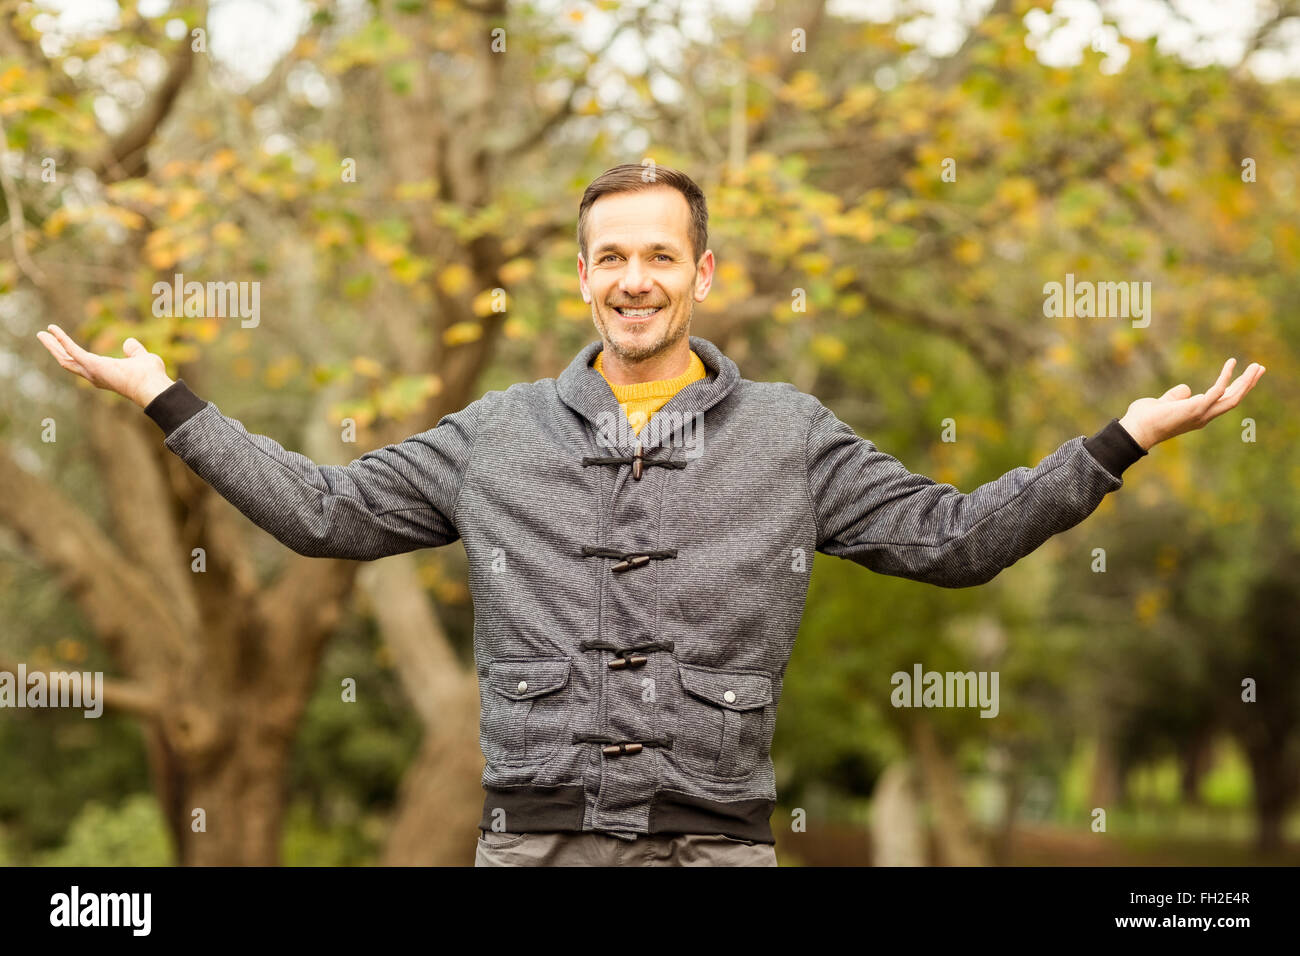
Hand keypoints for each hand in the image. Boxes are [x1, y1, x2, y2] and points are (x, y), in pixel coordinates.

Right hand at [36, 324, 174, 408]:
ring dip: (52, 345)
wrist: (153, 386)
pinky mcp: (91, 364)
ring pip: (65, 357)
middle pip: (68, 361)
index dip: (72, 352)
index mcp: (104, 372)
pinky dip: (62, 339)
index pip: (83, 362)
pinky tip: (52, 330)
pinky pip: (72, 350)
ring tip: (42, 333)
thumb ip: (134, 351)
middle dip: (55, 349)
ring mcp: (91, 371)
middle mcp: (94, 374)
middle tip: (43, 337)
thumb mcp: (141, 358)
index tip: (64, 342)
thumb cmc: (150, 376)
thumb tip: (129, 342)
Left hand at [1118, 358, 1265, 449]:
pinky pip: (1218, 390)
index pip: (1223, 401)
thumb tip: (1186, 389)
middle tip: (1259, 368)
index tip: (1244, 375)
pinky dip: (1226, 377)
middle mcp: (1204, 416)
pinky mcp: (1196, 408)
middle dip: (1248, 384)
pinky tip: (1231, 363)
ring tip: (1257, 367)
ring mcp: (1202, 413)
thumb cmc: (1145, 419)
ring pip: (1233, 397)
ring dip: (1246, 382)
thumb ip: (1176, 396)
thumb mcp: (1164, 402)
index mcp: (1198, 415)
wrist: (1135, 430)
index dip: (1235, 388)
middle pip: (1233, 399)